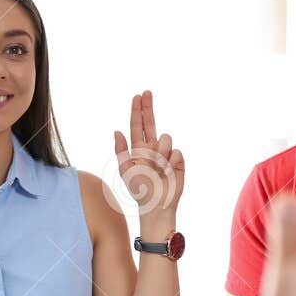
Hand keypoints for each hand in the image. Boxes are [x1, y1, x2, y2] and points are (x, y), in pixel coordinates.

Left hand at [112, 91, 184, 219]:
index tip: (138, 96)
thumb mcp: (125, 169)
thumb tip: (117, 130)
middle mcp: (153, 148)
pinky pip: (175, 152)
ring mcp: (166, 154)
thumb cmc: (140, 189)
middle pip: (151, 123)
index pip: (137, 126)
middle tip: (147, 92)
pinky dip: (170, 162)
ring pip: (165, 139)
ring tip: (157, 168)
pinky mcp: (178, 161)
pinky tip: (168, 172)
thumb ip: (121, 149)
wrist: (157, 203)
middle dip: (148, 107)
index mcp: (138, 149)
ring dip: (160, 153)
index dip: (137, 111)